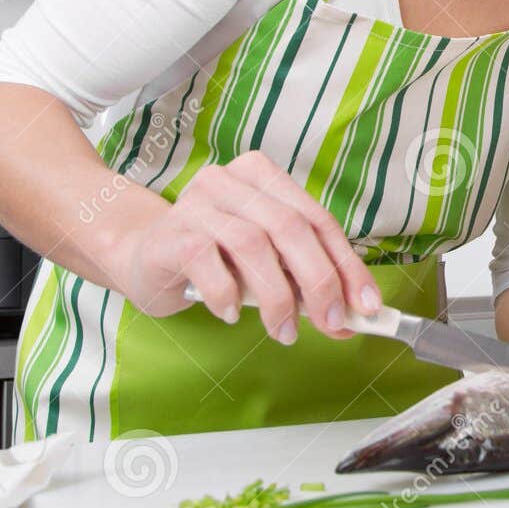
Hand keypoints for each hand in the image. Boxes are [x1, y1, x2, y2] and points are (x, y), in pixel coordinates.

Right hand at [109, 150, 379, 343]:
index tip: (367, 305)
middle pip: (292, 228)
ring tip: (284, 330)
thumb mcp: (267, 264)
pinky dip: (228, 294)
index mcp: (265, 177)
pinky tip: (231, 313)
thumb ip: (305, 281)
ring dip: (277, 297)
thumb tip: (352, 317)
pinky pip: (209, 262)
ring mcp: (199, 202)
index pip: (319, 220)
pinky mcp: (172, 232)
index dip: (348, 265)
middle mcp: (233, 181)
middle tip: (332, 323)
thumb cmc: (214, 259)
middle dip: (320, 281)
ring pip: (254, 245)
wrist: (141, 255)